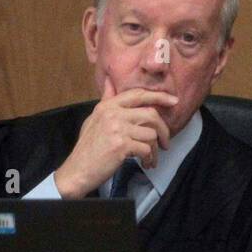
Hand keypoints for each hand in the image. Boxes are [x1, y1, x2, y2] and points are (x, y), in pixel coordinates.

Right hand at [53, 76, 176, 198]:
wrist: (77, 170)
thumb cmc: (87, 148)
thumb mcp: (94, 119)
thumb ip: (106, 101)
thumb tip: (109, 81)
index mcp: (107, 106)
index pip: (138, 94)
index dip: (159, 96)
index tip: (173, 101)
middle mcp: (113, 113)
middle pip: (150, 114)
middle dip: (163, 130)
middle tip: (165, 143)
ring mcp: (117, 128)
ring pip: (151, 134)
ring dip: (155, 150)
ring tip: (150, 159)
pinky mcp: (121, 145)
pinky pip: (146, 148)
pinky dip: (149, 158)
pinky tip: (145, 163)